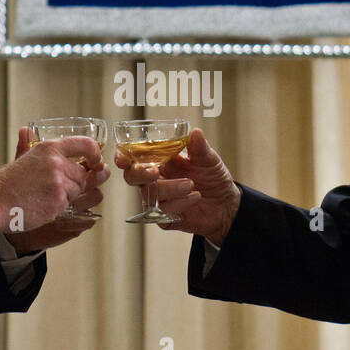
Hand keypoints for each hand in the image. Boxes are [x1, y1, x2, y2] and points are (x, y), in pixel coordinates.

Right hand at [0, 128, 106, 247]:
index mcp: (49, 148)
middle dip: (74, 183)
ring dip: (66, 196)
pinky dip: (58, 207)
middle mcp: (56, 162)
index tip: (97, 161)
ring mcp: (58, 182)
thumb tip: (25, 130)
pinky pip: (69, 205)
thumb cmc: (7, 182)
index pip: (86, 144)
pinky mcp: (58, 200)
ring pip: (78, 191)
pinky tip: (42, 204)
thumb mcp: (22, 157)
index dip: (96, 154)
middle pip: (83, 174)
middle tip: (53, 187)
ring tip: (44, 195)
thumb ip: (29, 144)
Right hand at [115, 128, 239, 245]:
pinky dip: (179, 203)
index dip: (123, 157)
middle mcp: (154, 180)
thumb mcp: (209, 159)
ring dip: (170, 188)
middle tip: (156, 172)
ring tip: (192, 185)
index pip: (133, 157)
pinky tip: (195, 197)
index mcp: (159, 161)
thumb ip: (199, 147)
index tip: (124, 159)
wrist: (227, 203)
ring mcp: (158, 200)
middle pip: (132, 177)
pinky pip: (162, 212)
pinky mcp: (164, 217)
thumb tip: (195, 132)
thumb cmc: (213, 177)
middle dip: (140, 174)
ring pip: (149, 195)